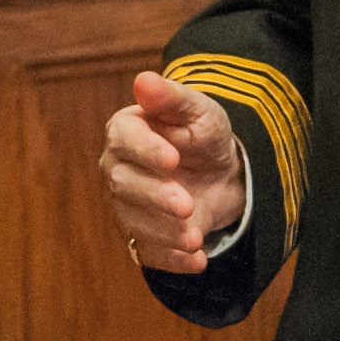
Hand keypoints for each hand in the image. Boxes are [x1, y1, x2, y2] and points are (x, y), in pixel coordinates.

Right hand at [99, 72, 246, 272]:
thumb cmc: (203, 136)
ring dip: (165, 232)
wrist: (222, 176)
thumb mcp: (199, 112)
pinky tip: (196, 260)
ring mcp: (126, 207)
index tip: (173, 158)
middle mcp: (117, 169)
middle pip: (124, 185)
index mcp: (125, 132)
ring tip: (195, 237)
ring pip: (134, 223)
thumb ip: (173, 98)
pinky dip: (172, 260)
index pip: (123, 139)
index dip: (146, 150)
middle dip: (155, 197)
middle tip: (186, 205)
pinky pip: (148, 254)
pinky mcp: (141, 238)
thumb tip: (144, 80)